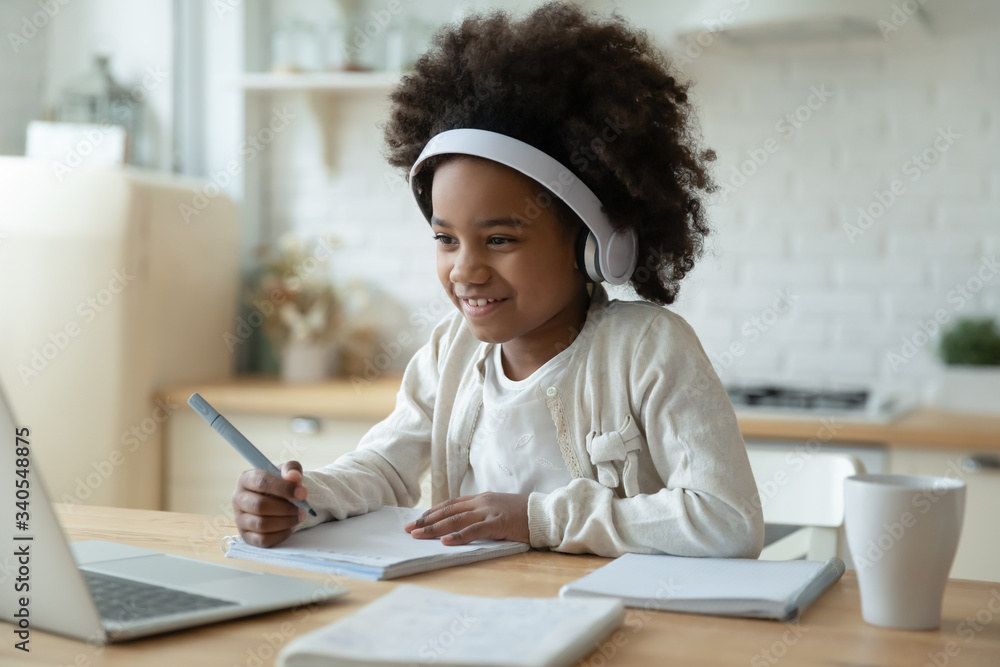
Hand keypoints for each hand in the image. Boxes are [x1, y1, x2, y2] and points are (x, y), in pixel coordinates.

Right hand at [232, 460, 307, 547]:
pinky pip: (262, 540)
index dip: (284, 488)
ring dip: (285, 522)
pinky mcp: (246, 535)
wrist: (279, 500)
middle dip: (286, 508)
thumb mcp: (287, 472)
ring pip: (261, 524)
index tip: (302, 494)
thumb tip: (294, 477)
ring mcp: (240, 518)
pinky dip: (281, 535)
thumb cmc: (281, 485)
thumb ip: (292, 469)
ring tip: (298, 517)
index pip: (262, 482)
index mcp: (246, 479)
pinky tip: (290, 527)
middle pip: (260, 506)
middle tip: (302, 509)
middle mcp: (238, 498)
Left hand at [403, 492, 529, 545]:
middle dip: (426, 521)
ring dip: (435, 528)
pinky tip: (446, 541)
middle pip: (448, 511)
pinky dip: (459, 536)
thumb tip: (460, 525)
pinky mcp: (498, 523)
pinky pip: (475, 530)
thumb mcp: (496, 511)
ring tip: (419, 535)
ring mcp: (489, 511)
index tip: (416, 520)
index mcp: (480, 499)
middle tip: (409, 529)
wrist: (544, 513)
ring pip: (456, 519)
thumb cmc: (521, 515)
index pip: (449, 505)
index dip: (431, 512)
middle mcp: (481, 502)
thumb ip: (480, 515)